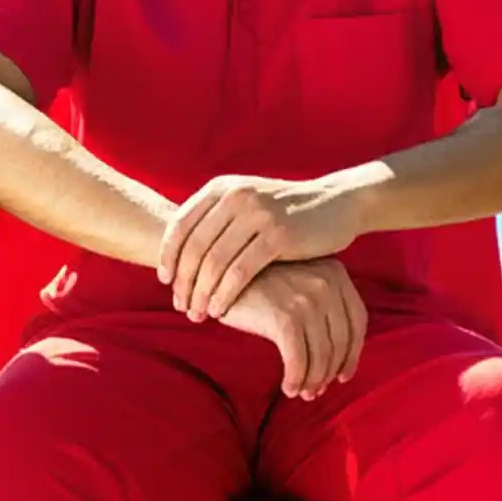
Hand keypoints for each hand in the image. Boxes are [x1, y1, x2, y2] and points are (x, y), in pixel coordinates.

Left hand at [158, 175, 362, 320]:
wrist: (335, 204)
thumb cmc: (285, 212)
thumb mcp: (247, 203)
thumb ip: (216, 218)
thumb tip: (178, 248)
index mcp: (222, 187)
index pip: (181, 225)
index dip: (168, 256)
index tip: (166, 282)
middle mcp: (235, 196)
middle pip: (194, 247)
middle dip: (184, 281)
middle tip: (180, 305)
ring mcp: (257, 214)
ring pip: (214, 262)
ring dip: (201, 293)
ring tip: (198, 313)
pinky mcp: (278, 236)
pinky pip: (240, 272)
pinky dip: (225, 295)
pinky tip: (220, 311)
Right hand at [217, 260, 367, 400]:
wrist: (218, 273)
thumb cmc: (258, 283)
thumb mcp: (298, 282)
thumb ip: (322, 304)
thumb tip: (339, 359)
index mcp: (335, 272)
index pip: (358, 321)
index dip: (353, 354)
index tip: (343, 376)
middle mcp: (326, 283)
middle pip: (341, 341)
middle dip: (329, 372)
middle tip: (315, 391)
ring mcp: (306, 299)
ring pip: (321, 354)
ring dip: (312, 381)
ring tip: (301, 393)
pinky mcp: (284, 317)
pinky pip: (298, 359)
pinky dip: (296, 379)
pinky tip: (288, 389)